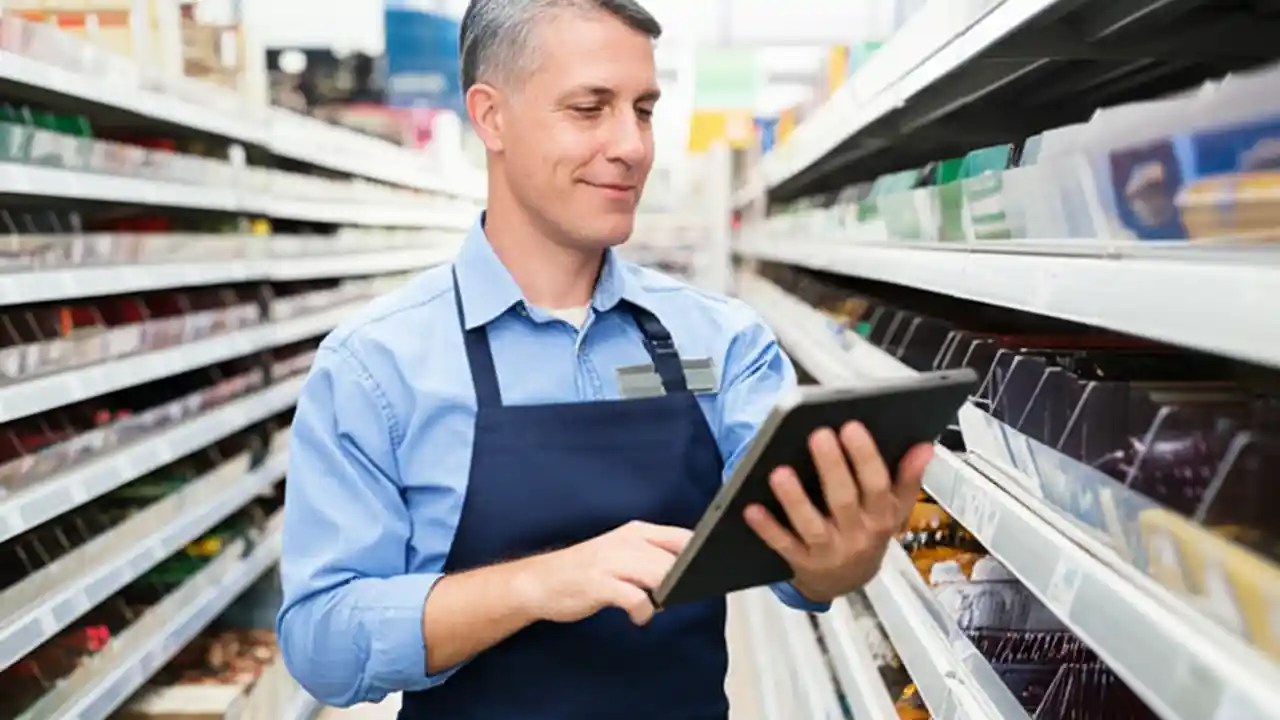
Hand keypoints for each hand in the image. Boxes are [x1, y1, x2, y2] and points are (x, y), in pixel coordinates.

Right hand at [518, 521, 690, 626]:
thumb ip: (653, 557)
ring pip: (659, 574)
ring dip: (666, 595)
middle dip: (685, 580)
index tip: (708, 573)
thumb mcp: (622, 553)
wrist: (540, 581)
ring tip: (658, 604)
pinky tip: (638, 616)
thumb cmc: (586, 570)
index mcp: (636, 531)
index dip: (701, 555)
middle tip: (679, 596)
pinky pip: (636, 598)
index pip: (683, 537)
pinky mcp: (600, 583)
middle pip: (675, 559)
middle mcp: (626, 542)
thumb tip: (690, 570)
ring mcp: (612, 561)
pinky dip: (643, 611)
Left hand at [744, 421, 932, 603]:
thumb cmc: (869, 532)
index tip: (851, 426)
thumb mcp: (895, 509)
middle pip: (843, 500)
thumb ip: (908, 478)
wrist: (847, 582)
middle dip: (832, 468)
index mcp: (881, 517)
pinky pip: (783, 545)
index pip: (877, 485)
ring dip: (795, 500)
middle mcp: (857, 535)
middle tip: (818, 435)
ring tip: (780, 472)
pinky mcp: (801, 563)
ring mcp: (828, 551)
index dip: (865, 457)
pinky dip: (767, 529)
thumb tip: (924, 447)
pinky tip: (751, 509)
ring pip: (811, 526)